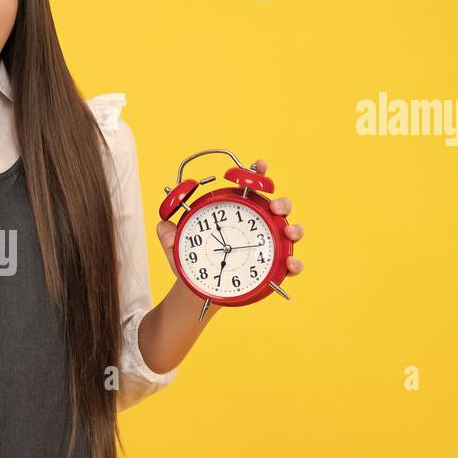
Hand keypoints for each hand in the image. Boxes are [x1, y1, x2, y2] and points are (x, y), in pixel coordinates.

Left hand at [155, 158, 304, 277]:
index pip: (249, 188)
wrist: (198, 291)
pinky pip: (288, 264)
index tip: (259, 165)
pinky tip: (290, 265)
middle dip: (281, 203)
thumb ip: (169, 234)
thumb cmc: (192, 262)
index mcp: (235, 213)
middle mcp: (256, 226)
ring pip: (288, 232)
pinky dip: (294, 263)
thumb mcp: (177, 247)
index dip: (257, 173)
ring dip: (293, 229)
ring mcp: (267, 246)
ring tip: (288, 233)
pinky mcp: (272, 268)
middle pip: (276, 207)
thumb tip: (163, 226)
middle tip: (275, 206)